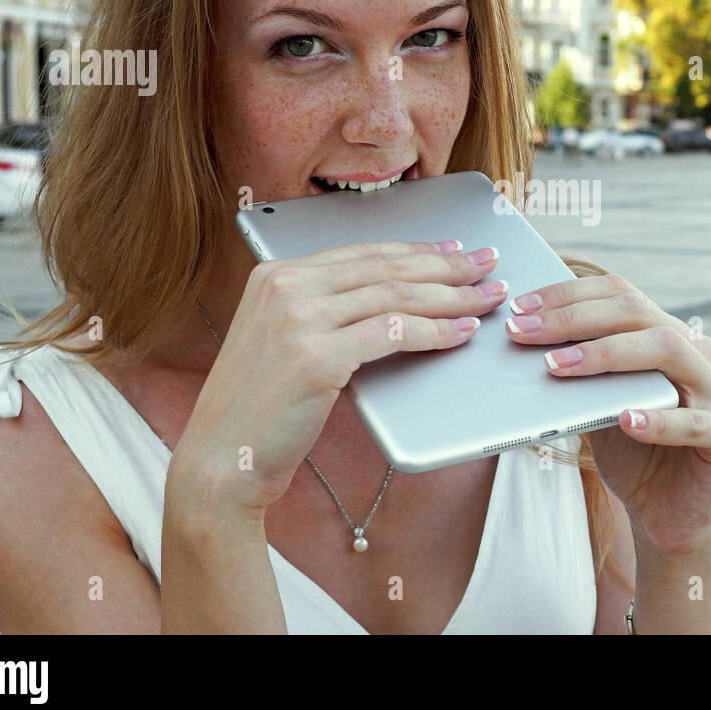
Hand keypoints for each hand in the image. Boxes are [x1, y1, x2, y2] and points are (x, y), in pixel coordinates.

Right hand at [174, 240, 507, 513]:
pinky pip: (393, 333)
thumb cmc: (260, 410)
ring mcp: (297, 317)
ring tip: (487, 298)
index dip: (416, 249)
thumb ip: (325, 312)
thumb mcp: (285, 342)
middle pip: (387, 268)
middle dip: (447, 265)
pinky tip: (461, 333)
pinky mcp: (316, 354)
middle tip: (488, 265)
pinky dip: (435, 332)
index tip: (455, 249)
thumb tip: (396, 299)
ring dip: (452, 296)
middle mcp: (284, 285)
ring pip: (396, 296)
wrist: (221, 460)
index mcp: (275, 273)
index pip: (363, 251)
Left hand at [504, 274, 710, 554]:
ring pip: (668, 351)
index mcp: (667, 334)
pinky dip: (658, 420)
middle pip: (638, 315)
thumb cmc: (628, 453)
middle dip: (575, 319)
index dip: (568, 296)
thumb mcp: (596, 404)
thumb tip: (525, 336)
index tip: (520, 308)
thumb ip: (579, 370)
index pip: (620, 295)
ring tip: (557, 367)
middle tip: (525, 333)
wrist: (666, 517)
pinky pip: (695, 423)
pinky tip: (625, 420)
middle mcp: (697, 352)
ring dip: (607, 355)